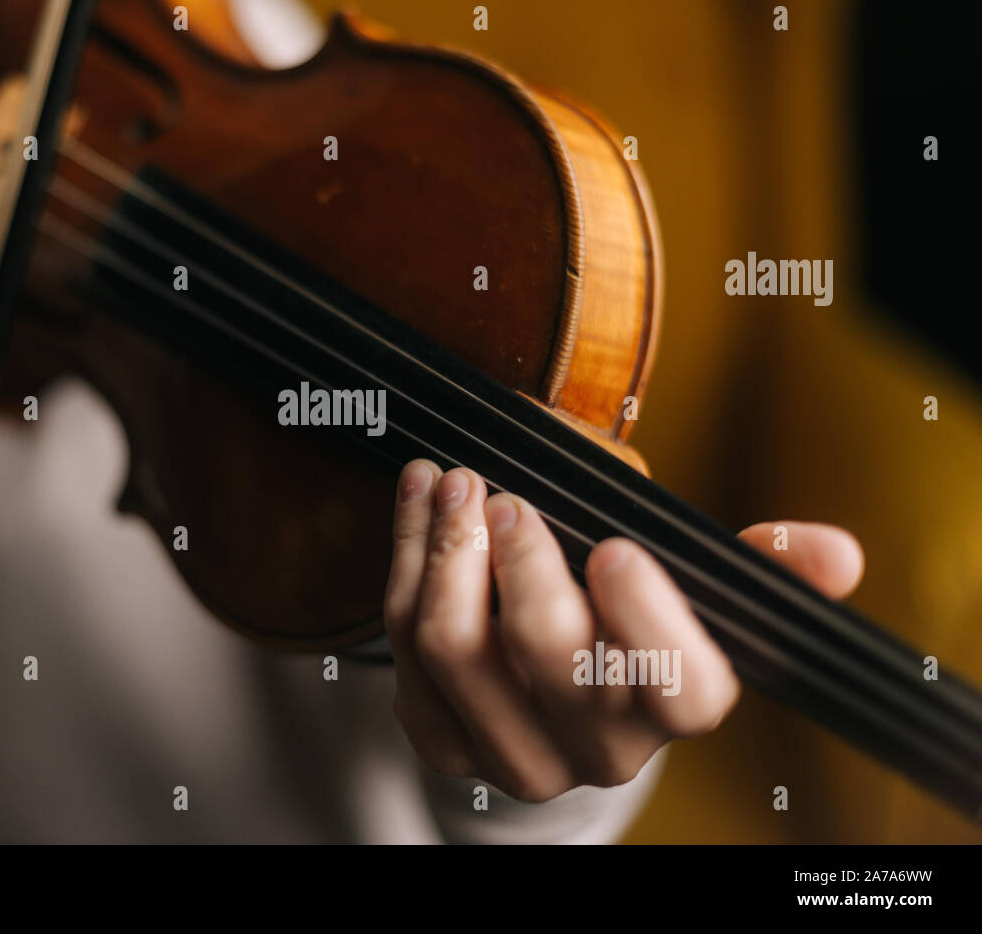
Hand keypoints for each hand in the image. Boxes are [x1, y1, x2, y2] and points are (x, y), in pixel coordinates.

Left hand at [384, 460, 864, 801]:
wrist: (554, 711)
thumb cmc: (629, 636)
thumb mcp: (700, 601)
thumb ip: (761, 568)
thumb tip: (835, 551)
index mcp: (674, 711)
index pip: (681, 689)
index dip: (650, 619)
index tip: (616, 546)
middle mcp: (597, 749)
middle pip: (550, 655)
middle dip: (521, 560)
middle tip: (505, 496)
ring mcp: (511, 752)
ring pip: (458, 647)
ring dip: (445, 550)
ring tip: (452, 486)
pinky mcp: (441, 740)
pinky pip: (402, 646)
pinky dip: (404, 560)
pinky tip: (419, 506)